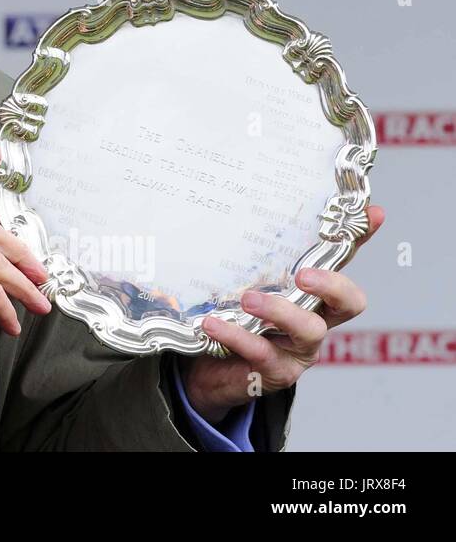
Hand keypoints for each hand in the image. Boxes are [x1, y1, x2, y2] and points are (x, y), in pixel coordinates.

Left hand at [180, 203, 384, 422]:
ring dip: (280, 311)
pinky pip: (263, 353)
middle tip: (304, 275)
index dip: (361, 240)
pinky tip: (213, 324)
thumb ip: (253, 255)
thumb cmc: (234, 317)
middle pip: (347, 303)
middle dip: (331, 286)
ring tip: (248, 299)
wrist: (208, 367)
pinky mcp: (275, 371)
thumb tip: (247, 210)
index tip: (373, 213)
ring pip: (309, 330)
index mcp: (313, 294)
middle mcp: (315, 320)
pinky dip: (237, 336)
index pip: (343, 259)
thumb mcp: (244, 280)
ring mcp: (299, 349)